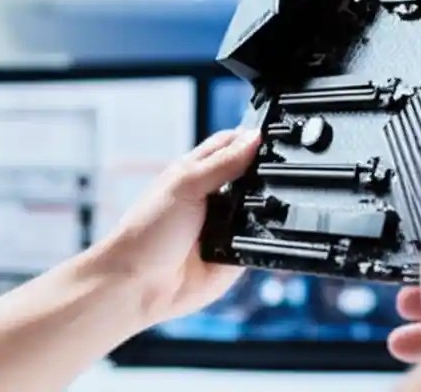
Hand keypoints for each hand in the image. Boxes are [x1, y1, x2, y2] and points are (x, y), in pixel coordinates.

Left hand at [93, 129, 260, 326]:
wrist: (138, 284)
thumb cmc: (147, 230)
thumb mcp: (186, 185)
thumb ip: (223, 162)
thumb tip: (256, 138)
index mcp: (198, 171)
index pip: (233, 144)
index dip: (253, 138)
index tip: (275, 136)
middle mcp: (214, 196)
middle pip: (253, 176)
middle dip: (268, 174)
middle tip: (282, 172)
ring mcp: (226, 225)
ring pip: (262, 209)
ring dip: (269, 206)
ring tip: (276, 203)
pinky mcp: (236, 254)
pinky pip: (261, 242)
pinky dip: (268, 237)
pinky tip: (272, 232)